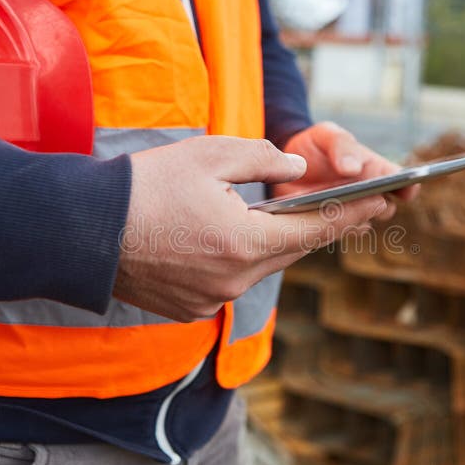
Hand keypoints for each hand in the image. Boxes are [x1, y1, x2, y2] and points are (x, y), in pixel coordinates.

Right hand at [113, 136, 388, 321]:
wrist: (82, 231)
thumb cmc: (143, 187)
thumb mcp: (208, 155)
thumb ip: (261, 159)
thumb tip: (295, 170)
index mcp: (244, 243)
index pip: (314, 229)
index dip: (351, 214)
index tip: (382, 203)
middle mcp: (233, 280)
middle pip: (290, 251)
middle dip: (321, 229)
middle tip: (352, 209)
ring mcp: (210, 300)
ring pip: (260, 267)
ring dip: (277, 243)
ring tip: (297, 220)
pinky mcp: (189, 308)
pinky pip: (230, 281)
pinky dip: (241, 259)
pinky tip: (239, 240)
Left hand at [275, 122, 418, 220]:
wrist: (285, 166)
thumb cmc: (314, 146)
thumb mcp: (326, 135)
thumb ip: (341, 145)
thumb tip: (353, 169)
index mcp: (374, 170)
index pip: (400, 180)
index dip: (408, 186)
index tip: (407, 188)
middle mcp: (367, 195)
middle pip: (385, 208)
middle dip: (378, 205)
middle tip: (364, 198)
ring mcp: (349, 213)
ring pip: (362, 223)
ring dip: (355, 218)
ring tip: (339, 207)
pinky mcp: (329, 227)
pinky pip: (338, 233)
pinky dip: (335, 229)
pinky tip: (324, 218)